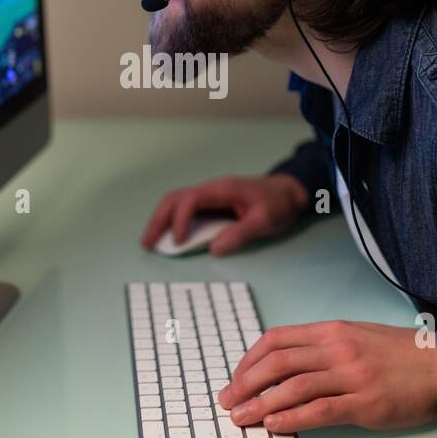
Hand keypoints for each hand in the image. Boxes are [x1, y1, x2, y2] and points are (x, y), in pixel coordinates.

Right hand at [140, 174, 308, 255]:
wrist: (289, 192)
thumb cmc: (279, 204)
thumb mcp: (265, 221)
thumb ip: (240, 234)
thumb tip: (214, 249)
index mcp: (222, 189)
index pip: (191, 200)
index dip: (181, 220)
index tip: (180, 242)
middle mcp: (211, 189)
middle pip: (175, 198)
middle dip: (159, 220)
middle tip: (147, 242)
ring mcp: (210, 195)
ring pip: (176, 202)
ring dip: (161, 220)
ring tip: (151, 241)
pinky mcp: (211, 203)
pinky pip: (186, 210)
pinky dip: (172, 222)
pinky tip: (168, 236)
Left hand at [217, 321, 436, 432]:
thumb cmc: (400, 354)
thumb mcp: (357, 335)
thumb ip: (323, 346)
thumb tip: (286, 363)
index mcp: (333, 330)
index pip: (277, 339)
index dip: (250, 359)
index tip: (236, 376)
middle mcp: (338, 349)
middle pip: (277, 362)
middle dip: (245, 382)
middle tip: (228, 400)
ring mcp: (351, 375)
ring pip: (293, 387)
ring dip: (260, 404)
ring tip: (242, 417)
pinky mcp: (365, 403)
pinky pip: (320, 410)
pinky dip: (292, 417)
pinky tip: (274, 424)